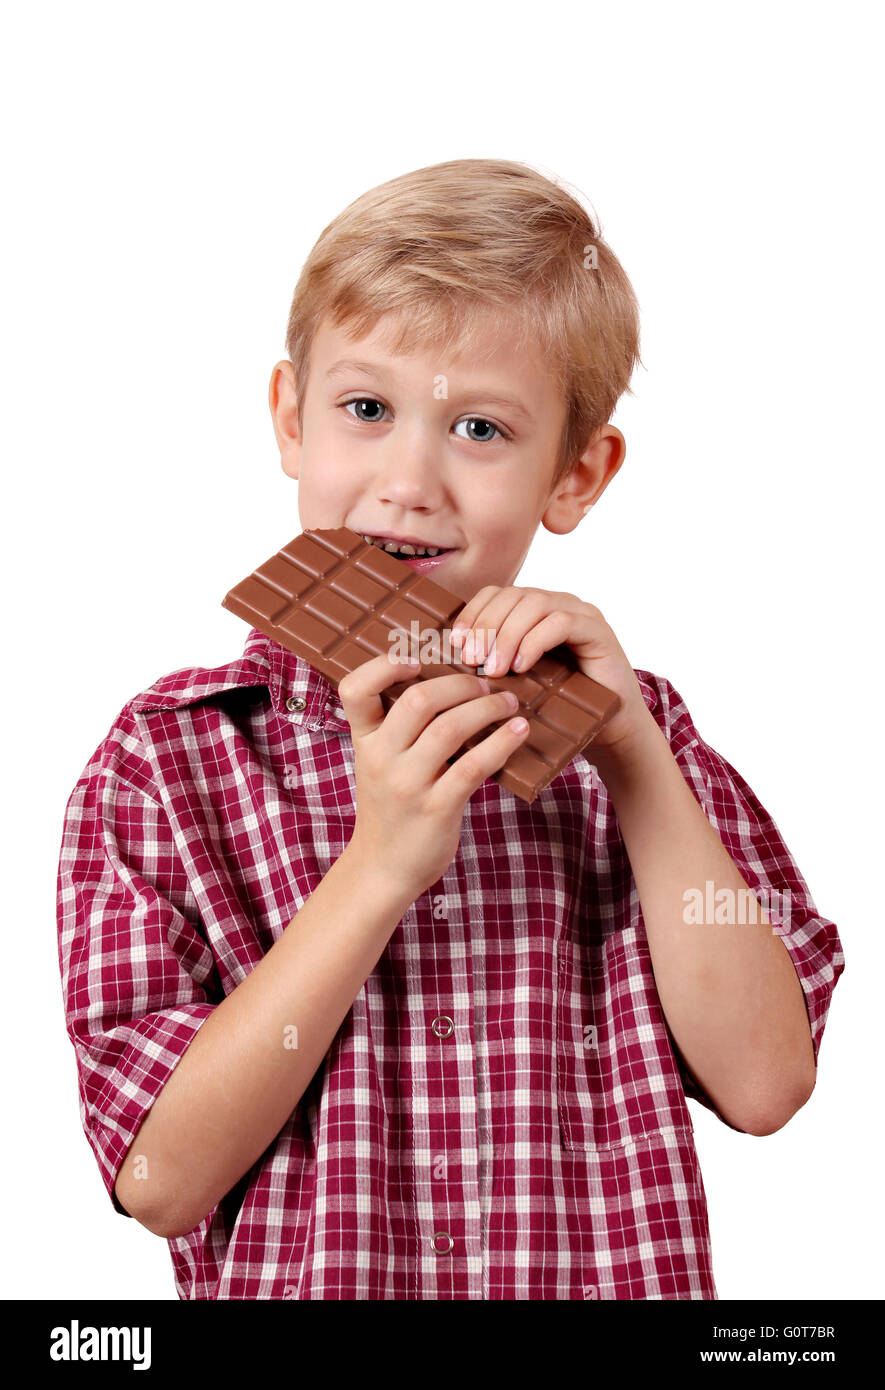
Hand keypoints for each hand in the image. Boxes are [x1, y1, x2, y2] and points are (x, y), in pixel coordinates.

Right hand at [337, 649, 530, 898]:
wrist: (383, 869)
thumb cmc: (390, 809)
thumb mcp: (379, 764)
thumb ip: (399, 730)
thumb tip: (449, 686)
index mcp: (364, 741)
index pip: (355, 690)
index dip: (384, 665)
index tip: (418, 658)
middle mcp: (381, 759)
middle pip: (418, 699)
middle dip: (460, 683)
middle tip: (485, 683)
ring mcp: (408, 784)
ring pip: (451, 727)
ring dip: (488, 708)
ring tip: (509, 703)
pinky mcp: (437, 808)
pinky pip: (474, 766)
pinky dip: (502, 743)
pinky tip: (519, 732)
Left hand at [450, 586, 652, 762]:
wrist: (609, 730)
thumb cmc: (558, 709)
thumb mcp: (516, 683)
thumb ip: (490, 664)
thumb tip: (446, 663)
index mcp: (534, 612)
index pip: (497, 593)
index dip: (473, 613)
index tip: (455, 643)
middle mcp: (557, 604)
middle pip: (513, 595)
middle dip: (486, 625)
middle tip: (471, 660)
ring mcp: (580, 614)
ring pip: (535, 604)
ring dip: (507, 635)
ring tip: (494, 668)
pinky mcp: (598, 631)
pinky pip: (562, 622)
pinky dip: (536, 641)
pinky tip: (521, 666)